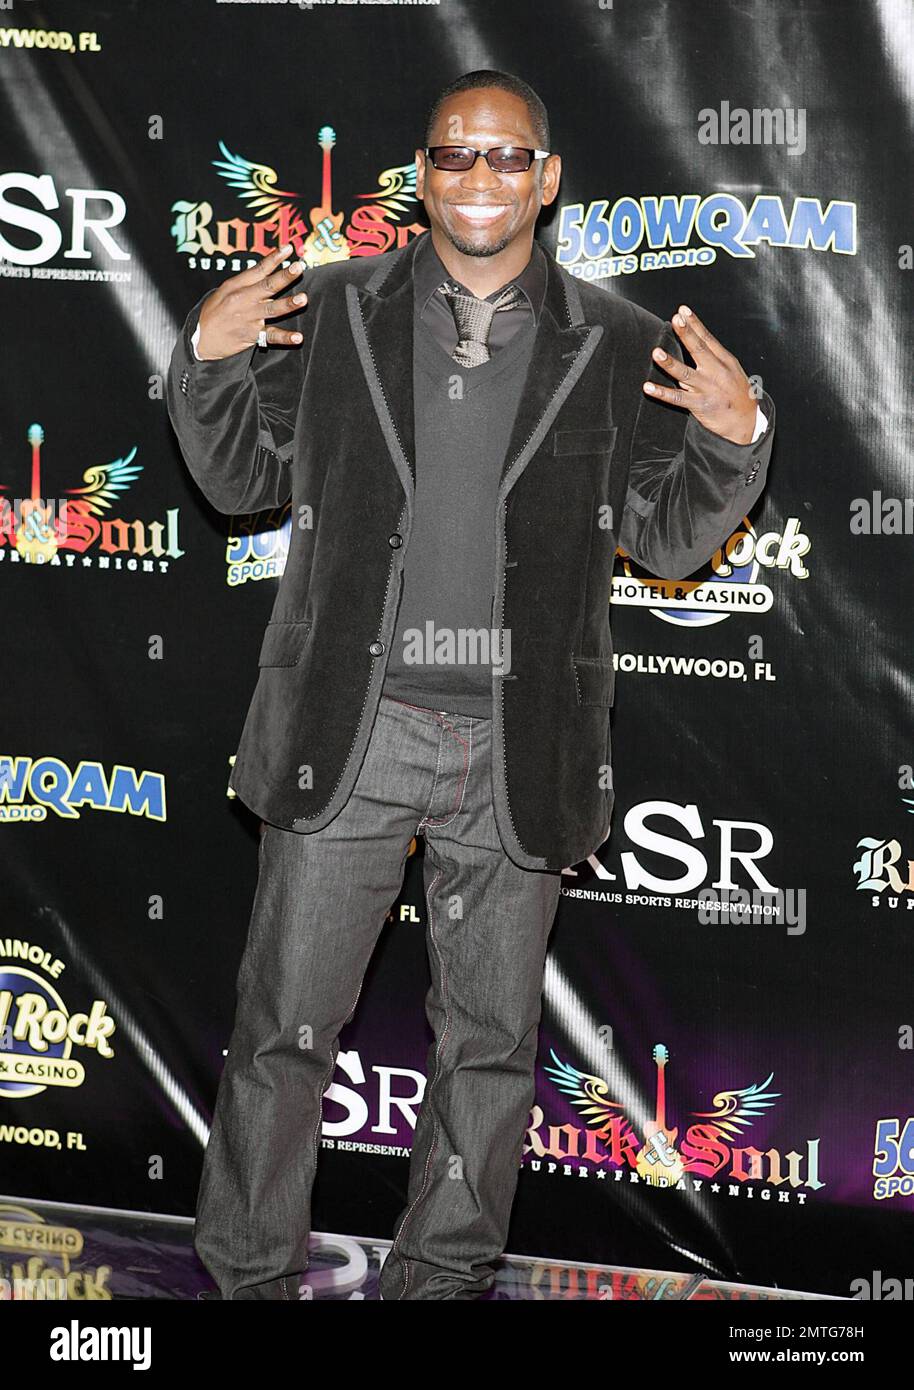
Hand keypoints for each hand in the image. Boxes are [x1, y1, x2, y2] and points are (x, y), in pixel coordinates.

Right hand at [196, 241, 307, 359]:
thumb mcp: (224, 291)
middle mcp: (243, 299)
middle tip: (298, 267)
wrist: (200, 338)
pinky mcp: (251, 335)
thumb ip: (246, 282)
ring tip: (303, 299)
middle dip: (284, 276)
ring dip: (288, 304)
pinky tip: (297, 337)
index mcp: (237, 285)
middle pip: (267, 286)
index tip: (289, 248)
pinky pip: (270, 336)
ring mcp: (248, 317)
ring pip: (272, 309)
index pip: (258, 269)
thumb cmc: (214, 313)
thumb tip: (265, 269)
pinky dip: (285, 337)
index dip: (274, 258)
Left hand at [643, 304, 757, 444]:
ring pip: (685, 374)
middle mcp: (716, 372)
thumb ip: (712, 358)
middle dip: (686, 334)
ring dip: (670, 363)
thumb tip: (692, 344)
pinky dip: (662, 393)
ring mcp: (707, 389)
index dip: (695, 324)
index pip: (707, 339)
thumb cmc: (738, 393)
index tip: (683, 310)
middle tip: (675, 320)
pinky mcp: (700, 405)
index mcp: (724, 361)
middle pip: (699, 350)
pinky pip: (677, 399)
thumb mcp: (732, 370)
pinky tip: (648, 387)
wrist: (748, 422)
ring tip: (656, 352)